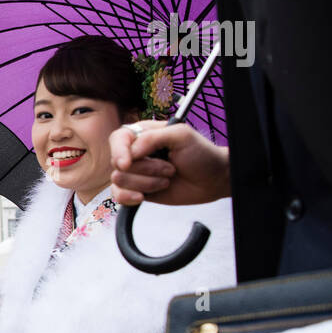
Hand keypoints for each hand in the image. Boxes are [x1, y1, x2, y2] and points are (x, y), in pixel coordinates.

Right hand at [108, 120, 229, 206]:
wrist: (213, 180)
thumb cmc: (201, 155)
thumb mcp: (181, 135)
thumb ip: (153, 138)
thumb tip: (130, 153)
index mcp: (143, 134)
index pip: (118, 139)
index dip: (119, 152)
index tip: (127, 164)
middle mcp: (136, 153)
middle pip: (118, 163)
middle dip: (146, 170)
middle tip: (170, 169)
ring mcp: (136, 173)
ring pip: (119, 180)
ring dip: (147, 183)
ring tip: (167, 180)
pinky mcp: (137, 190)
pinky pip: (118, 196)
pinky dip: (129, 198)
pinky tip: (143, 197)